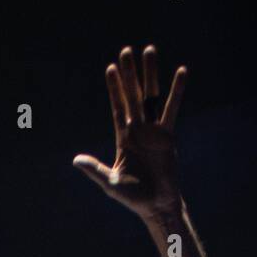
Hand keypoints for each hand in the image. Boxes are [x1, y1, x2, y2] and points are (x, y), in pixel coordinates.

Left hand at [74, 45, 185, 222]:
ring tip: (149, 50)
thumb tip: (75, 160)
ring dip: (150, 74)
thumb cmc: (133, 197)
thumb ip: (95, 170)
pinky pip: (172, 109)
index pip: (117, 108)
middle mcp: (138, 130)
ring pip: (151, 96)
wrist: (156, 205)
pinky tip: (181, 72)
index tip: (110, 68)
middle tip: (126, 51)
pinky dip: (176, 91)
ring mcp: (154, 130)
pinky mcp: (168, 135)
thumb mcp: (110, 183)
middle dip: (129, 74)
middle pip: (132, 96)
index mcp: (124, 138)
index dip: (114, 89)